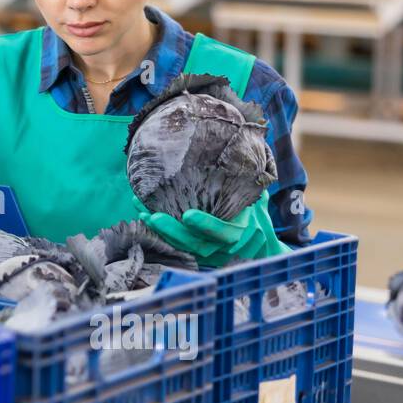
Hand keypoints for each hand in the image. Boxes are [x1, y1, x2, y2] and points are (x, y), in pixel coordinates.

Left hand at [135, 192, 288, 266]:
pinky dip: (157, 230)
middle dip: (172, 232)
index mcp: (241, 230)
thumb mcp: (255, 193)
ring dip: (159, 231)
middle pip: (196, 245)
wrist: (260, 244)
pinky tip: (142, 211)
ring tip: (142, 212)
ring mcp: (208, 250)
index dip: (206, 225)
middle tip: (152, 216)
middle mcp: (223, 245)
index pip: (224, 233)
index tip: (187, 215)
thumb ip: (247, 180)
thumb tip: (244, 152)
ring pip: (181, 247)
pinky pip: (173, 244)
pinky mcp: (194, 250)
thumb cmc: (254, 209)